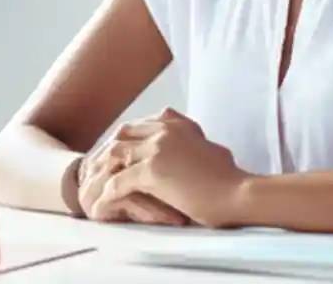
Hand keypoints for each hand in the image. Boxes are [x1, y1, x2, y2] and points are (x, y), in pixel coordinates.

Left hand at [90, 108, 248, 227]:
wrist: (241, 194)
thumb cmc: (230, 180)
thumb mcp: (210, 150)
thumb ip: (192, 145)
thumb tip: (195, 147)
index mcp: (177, 124)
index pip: (138, 125)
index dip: (123, 141)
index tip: (114, 158)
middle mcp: (165, 129)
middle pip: (121, 134)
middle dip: (106, 154)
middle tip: (96, 173)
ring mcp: (158, 147)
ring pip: (115, 155)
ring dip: (101, 173)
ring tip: (91, 190)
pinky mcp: (153, 170)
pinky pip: (119, 182)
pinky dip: (107, 196)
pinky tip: (101, 208)